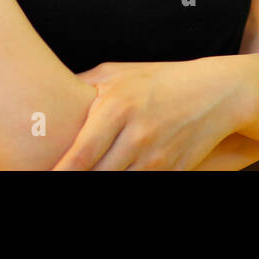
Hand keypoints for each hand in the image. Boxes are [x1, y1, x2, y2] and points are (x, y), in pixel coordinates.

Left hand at [51, 57, 244, 169]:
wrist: (215, 93)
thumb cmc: (159, 80)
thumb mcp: (117, 73)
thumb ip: (81, 87)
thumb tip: (45, 101)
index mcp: (118, 107)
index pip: (81, 154)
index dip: (60, 172)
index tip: (43, 176)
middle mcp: (137, 135)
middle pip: (98, 175)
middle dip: (79, 180)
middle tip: (58, 177)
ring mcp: (158, 157)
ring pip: (121, 183)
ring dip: (104, 181)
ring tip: (91, 175)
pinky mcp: (175, 171)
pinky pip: (144, 185)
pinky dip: (129, 183)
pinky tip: (119, 173)